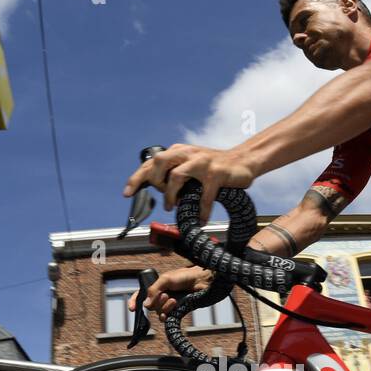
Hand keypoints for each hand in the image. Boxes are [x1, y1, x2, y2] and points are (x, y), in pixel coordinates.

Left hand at [122, 144, 256, 223]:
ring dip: (172, 195)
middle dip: (154, 182)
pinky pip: (203, 196)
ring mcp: (202, 162)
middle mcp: (187, 154)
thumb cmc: (213, 167)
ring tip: (175, 207)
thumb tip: (156, 188)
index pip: (152, 163)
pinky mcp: (215, 174)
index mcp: (178, 151)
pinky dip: (201, 211)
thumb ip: (174, 172)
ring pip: (176, 176)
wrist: (243, 161)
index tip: (127, 193)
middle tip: (161, 198)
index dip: (137, 178)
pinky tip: (201, 219)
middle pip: (159, 162)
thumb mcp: (191, 165)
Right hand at [128, 264, 214, 319]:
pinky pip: (165, 317)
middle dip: (156, 302)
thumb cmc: (183, 276)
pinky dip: (167, 313)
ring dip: (164, 306)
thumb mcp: (165, 279)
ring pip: (157, 312)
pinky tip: (174, 305)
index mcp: (156, 287)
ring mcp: (167, 304)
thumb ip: (154, 290)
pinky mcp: (175, 311)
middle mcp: (160, 296)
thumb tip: (145, 305)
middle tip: (165, 295)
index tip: (132, 309)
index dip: (134, 302)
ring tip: (173, 299)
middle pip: (149, 306)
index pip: (140, 295)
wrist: (199, 281)